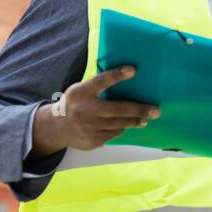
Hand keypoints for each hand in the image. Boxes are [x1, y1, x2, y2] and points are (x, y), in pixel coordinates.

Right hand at [30, 65, 159, 155]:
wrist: (55, 128)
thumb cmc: (75, 104)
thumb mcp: (80, 90)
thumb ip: (97, 85)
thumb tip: (127, 75)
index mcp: (81, 92)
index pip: (101, 81)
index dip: (117, 75)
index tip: (133, 70)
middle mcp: (84, 110)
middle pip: (117, 110)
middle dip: (139, 110)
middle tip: (156, 111)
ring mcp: (88, 128)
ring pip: (118, 124)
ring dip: (133, 121)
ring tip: (144, 120)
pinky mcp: (91, 141)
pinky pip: (112, 135)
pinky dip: (119, 129)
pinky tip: (123, 126)